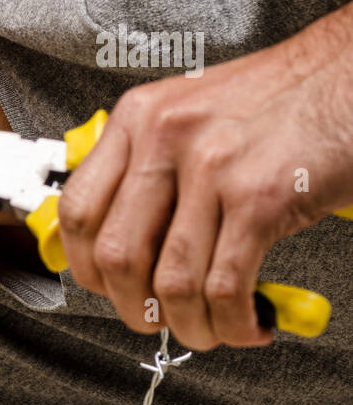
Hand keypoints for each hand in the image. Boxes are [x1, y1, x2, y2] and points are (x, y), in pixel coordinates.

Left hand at [56, 6, 352, 349]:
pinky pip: (224, 285)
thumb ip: (151, 164)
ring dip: (189, 324)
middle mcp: (164, 139)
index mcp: (138, 119)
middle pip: (117, 255)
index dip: (86, 267)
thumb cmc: (281, 97)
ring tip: (210, 330)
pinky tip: (249, 323)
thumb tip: (129, 235)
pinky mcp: (259, 198)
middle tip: (156, 320)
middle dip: (134, 307)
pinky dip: (232, 321)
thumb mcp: (191, 113)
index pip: (78, 210)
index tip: (106, 288)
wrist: (351, 74)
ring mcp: (210, 168)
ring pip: (171, 281)